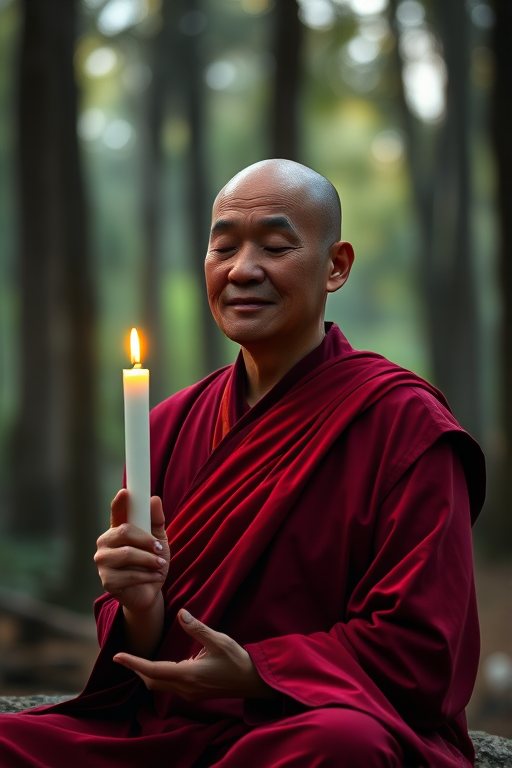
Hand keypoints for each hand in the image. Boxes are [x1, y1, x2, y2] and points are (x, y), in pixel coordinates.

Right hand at [94, 489, 169, 614]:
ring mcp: (103, 562)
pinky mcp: (106, 581)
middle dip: (146, 540)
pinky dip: (147, 575)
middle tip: (159, 549)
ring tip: (160, 564)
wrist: (150, 591)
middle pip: (124, 532)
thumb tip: (154, 499)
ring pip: (127, 554)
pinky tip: (155, 577)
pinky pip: (129, 574)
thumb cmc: (152, 561)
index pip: (116, 512)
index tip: (126, 492)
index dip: (119, 502)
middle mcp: (105, 543)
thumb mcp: (158, 539)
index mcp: (117, 529)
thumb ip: (156, 521)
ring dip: (149, 560)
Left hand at [113, 609, 278, 700]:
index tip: (117, 656)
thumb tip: (181, 613)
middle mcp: (185, 688)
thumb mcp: (219, 641)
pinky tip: (160, 666)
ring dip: (146, 674)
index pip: (153, 670)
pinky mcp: (194, 694)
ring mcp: (189, 694)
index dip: (133, 663)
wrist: (253, 682)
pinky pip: (168, 687)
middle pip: (151, 682)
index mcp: (189, 674)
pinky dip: (158, 677)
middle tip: (123, 656)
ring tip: (137, 659)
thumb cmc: (238, 660)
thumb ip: (198, 628)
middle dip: (136, 669)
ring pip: (159, 686)